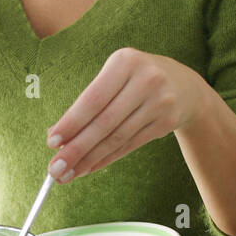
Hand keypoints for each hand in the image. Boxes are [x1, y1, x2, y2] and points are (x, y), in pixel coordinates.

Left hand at [45, 47, 204, 179]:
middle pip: (104, 122)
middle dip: (77, 148)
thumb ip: (87, 103)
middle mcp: (146, 79)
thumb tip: (55, 135)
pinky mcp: (167, 122)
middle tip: (55, 168)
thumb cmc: (134, 80)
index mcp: (125, 62)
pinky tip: (88, 168)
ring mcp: (159, 102)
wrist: (184, 85)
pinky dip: (106, 159)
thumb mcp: (114, 78)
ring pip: (117, 138)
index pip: (93, 99)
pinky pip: (130, 145)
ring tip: (68, 173)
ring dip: (89, 159)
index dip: (71, 123)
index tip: (51, 142)